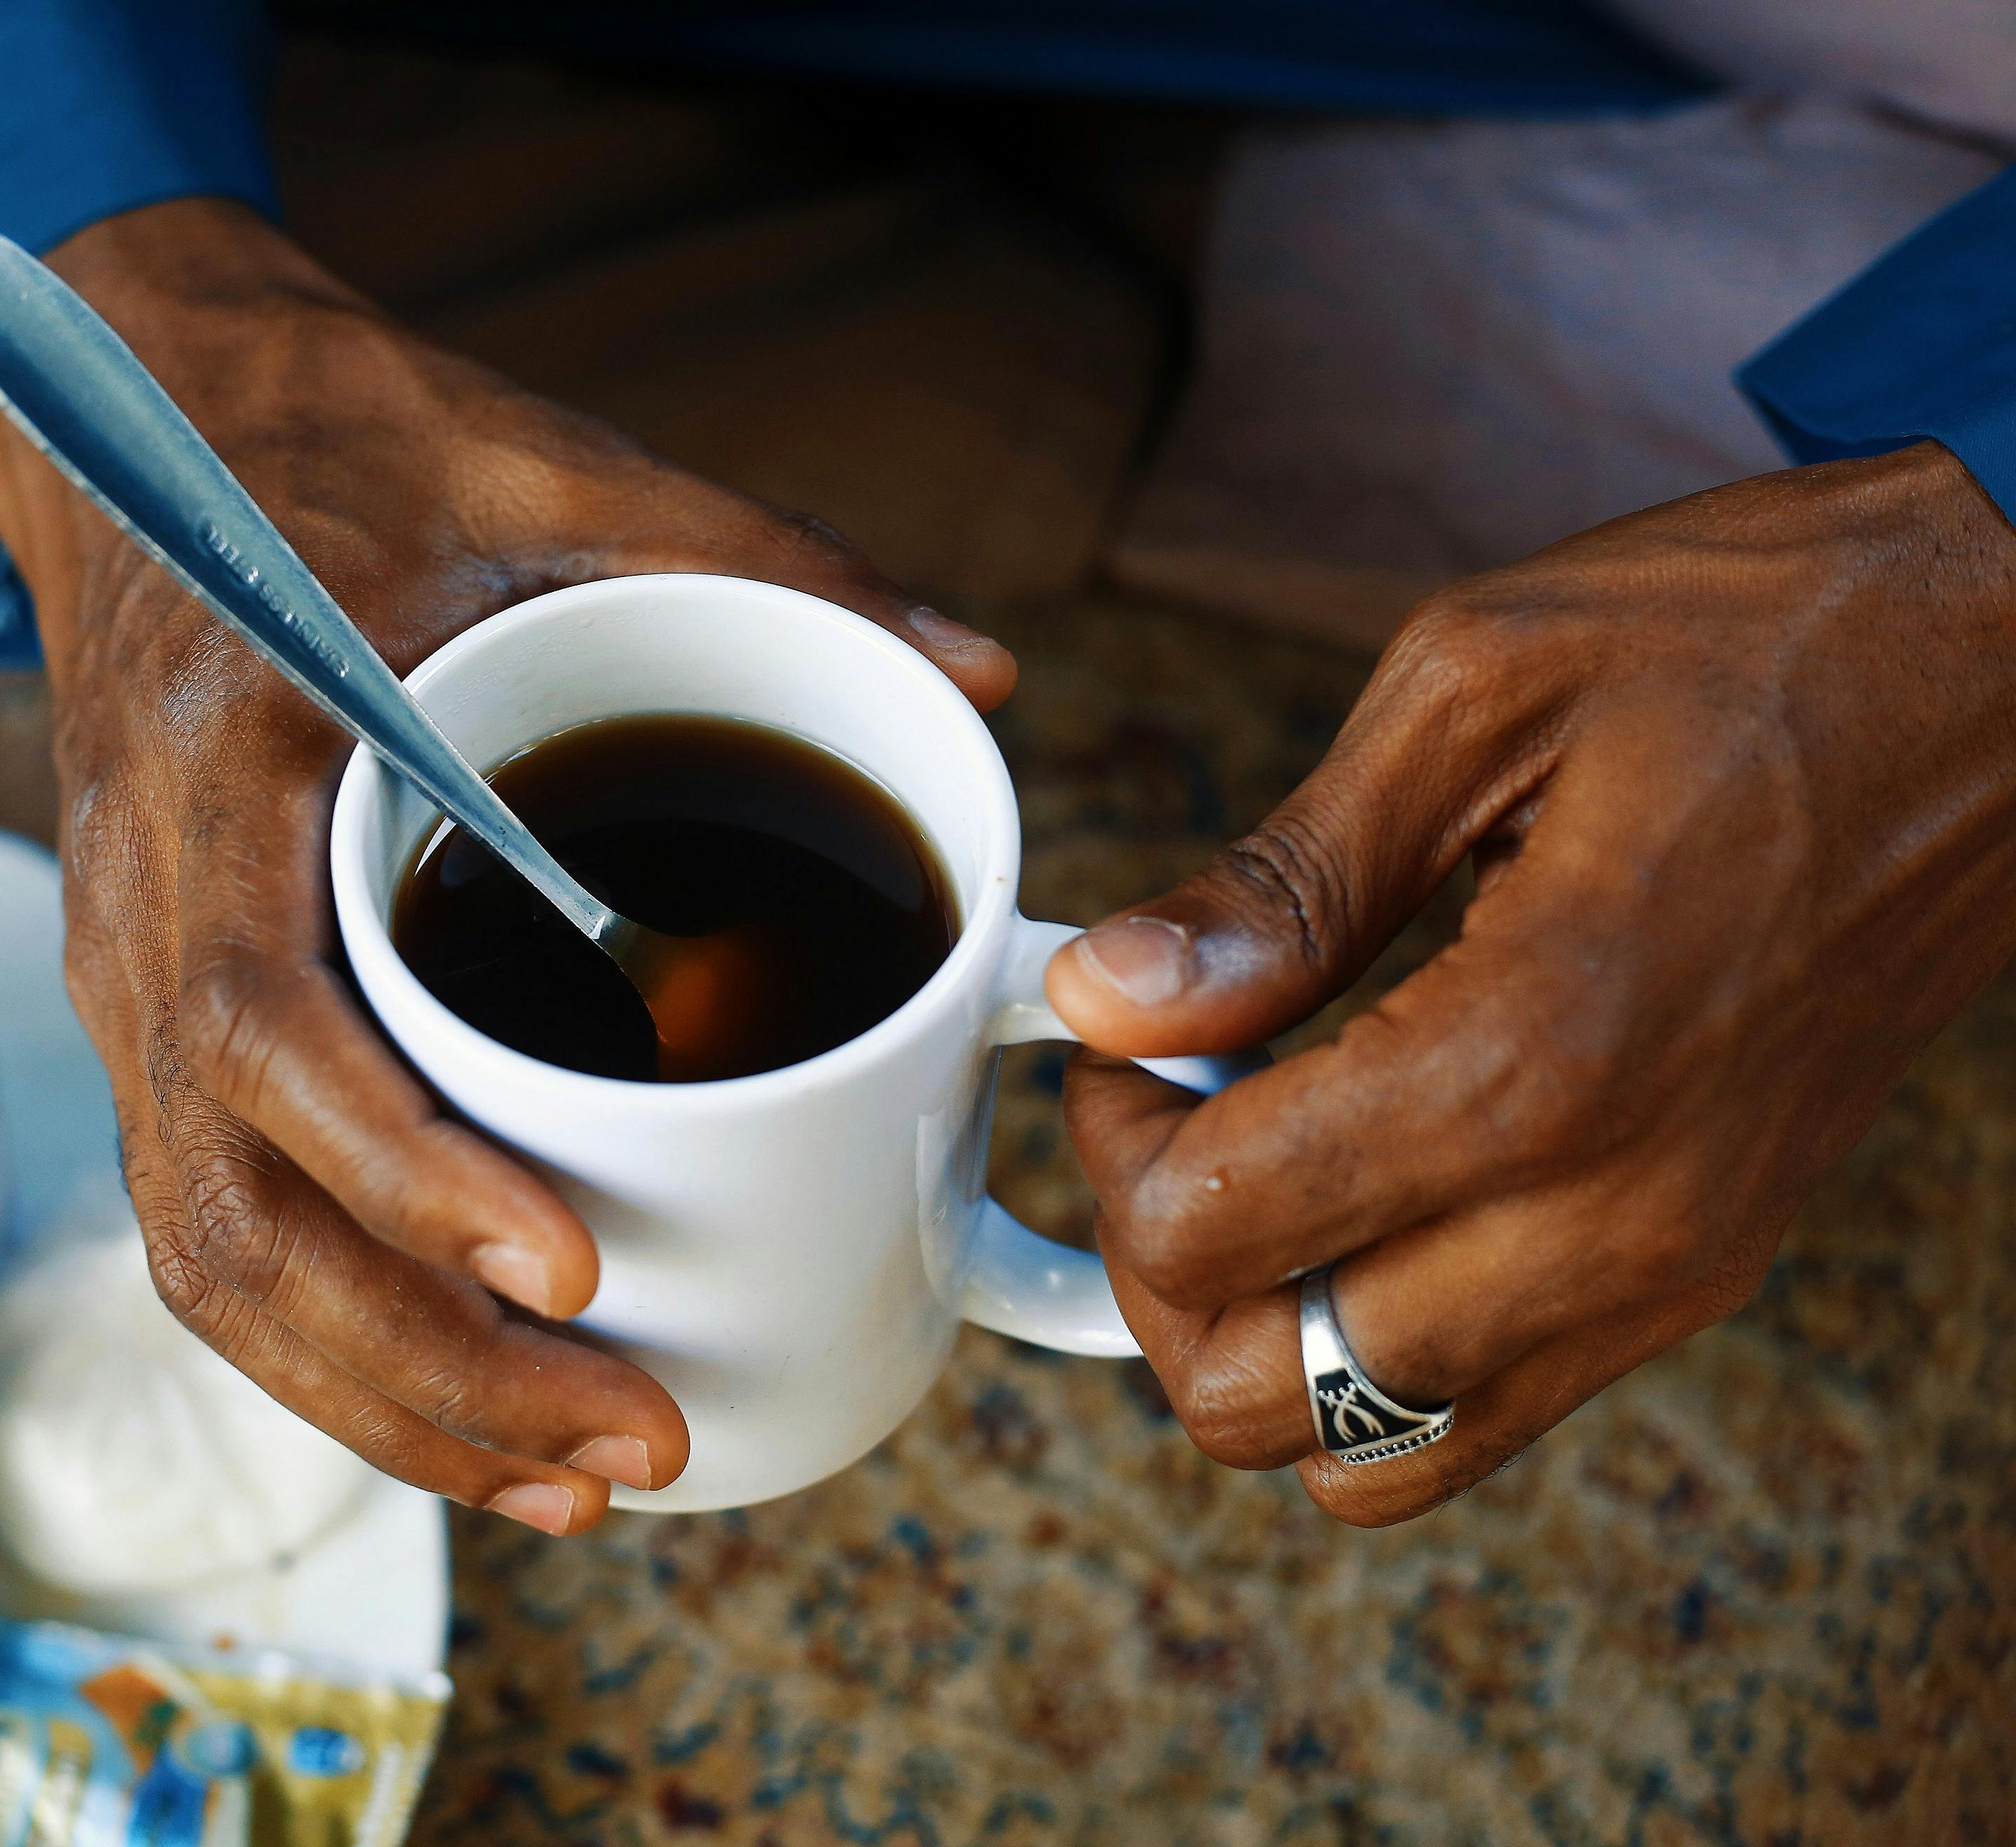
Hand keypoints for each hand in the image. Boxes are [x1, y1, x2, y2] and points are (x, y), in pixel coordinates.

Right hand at [0, 199, 1015, 1533]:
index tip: (572, 1270)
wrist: (133, 424)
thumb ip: (757, 557)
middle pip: (230, 1212)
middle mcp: (147, 910)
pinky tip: (477, 1417)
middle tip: (633, 1442)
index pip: (264, 1021)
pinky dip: (338, 1350)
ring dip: (384, 1402)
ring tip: (576, 1481)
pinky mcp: (159, 1024)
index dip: (407, 1171)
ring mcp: (131, 984)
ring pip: (212, 1260)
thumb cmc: (336, 450)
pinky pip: (217, 1227)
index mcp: (229, 769)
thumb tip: (986, 675)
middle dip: (426, 1368)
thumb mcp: (542, 461)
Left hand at [1047, 441, 2015, 1523]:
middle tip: (1179, 1106)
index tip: (1138, 1032)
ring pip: (1357, 1448)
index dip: (1119, 1137)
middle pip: (1257, 1391)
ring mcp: (1669, 1272)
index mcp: (1534, 1055)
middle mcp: (1610, 1215)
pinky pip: (1476, 1419)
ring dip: (1254, 1331)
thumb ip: (1282, 877)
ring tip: (1262, 1162)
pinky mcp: (1701, 1277)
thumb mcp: (1480, 688)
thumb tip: (1107, 991)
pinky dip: (1368, 1356)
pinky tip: (1363, 1201)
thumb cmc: (1763, 644)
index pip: (1212, 1232)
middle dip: (1162, 1262)